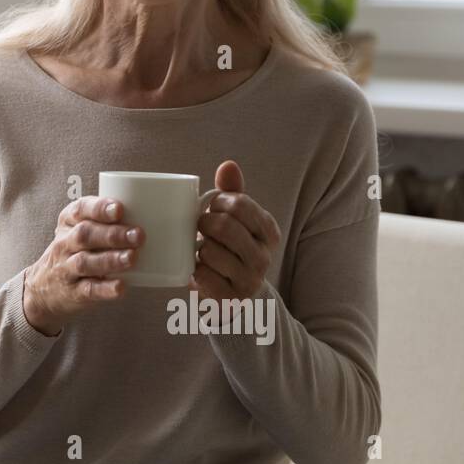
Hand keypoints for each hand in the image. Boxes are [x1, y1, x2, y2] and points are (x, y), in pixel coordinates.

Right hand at [22, 196, 142, 336]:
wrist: (43, 290)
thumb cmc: (73, 253)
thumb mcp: (78, 231)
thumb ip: (105, 221)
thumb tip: (155, 214)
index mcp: (68, 223)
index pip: (79, 210)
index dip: (99, 208)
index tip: (119, 208)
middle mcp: (65, 244)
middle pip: (85, 235)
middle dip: (112, 234)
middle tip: (138, 235)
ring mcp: (67, 269)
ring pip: (85, 262)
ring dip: (110, 260)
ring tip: (132, 258)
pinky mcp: (73, 292)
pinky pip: (88, 290)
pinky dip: (105, 289)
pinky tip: (120, 287)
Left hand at [189, 160, 280, 303]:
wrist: (236, 291)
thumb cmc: (231, 246)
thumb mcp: (237, 218)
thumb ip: (232, 192)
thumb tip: (228, 165)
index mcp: (269, 231)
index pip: (239, 203)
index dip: (217, 202)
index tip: (212, 208)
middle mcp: (264, 256)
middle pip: (223, 226)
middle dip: (203, 224)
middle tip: (200, 228)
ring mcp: (250, 280)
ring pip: (209, 251)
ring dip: (198, 249)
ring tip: (201, 251)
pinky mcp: (232, 299)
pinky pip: (202, 277)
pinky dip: (195, 271)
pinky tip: (199, 270)